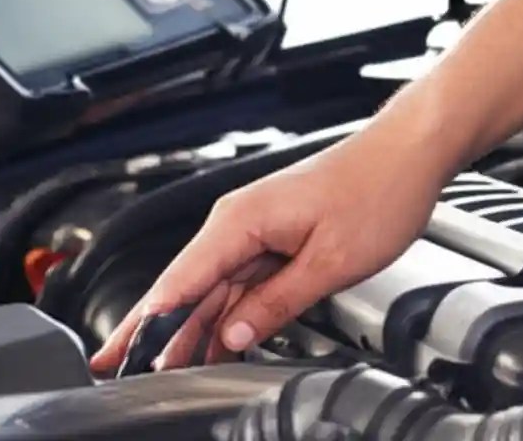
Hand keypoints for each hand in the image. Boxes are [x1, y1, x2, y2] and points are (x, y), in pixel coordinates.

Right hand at [89, 130, 441, 372]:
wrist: (407, 155)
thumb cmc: (377, 189)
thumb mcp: (330, 262)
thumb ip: (277, 302)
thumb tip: (235, 333)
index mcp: (240, 222)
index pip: (179, 283)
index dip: (147, 324)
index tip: (121, 354)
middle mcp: (238, 222)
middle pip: (185, 288)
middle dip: (153, 330)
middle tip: (115, 365)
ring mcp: (255, 229)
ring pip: (212, 288)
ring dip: (190, 327)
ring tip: (162, 368)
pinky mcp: (274, 236)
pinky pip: (239, 281)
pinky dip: (226, 312)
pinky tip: (215, 341)